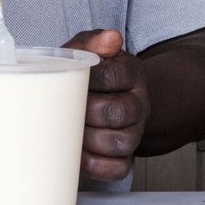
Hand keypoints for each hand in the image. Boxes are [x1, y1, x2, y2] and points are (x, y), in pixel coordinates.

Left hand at [63, 28, 149, 182]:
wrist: (104, 96)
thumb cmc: (90, 73)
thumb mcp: (87, 50)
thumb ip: (93, 42)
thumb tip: (111, 36)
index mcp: (131, 72)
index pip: (110, 76)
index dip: (86, 82)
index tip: (67, 83)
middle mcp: (139, 102)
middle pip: (118, 111)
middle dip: (86, 113)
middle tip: (65, 110)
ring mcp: (135, 130)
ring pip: (122, 142)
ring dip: (91, 141)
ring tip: (71, 133)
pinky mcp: (127, 155)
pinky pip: (119, 168)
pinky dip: (97, 166)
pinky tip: (80, 156)